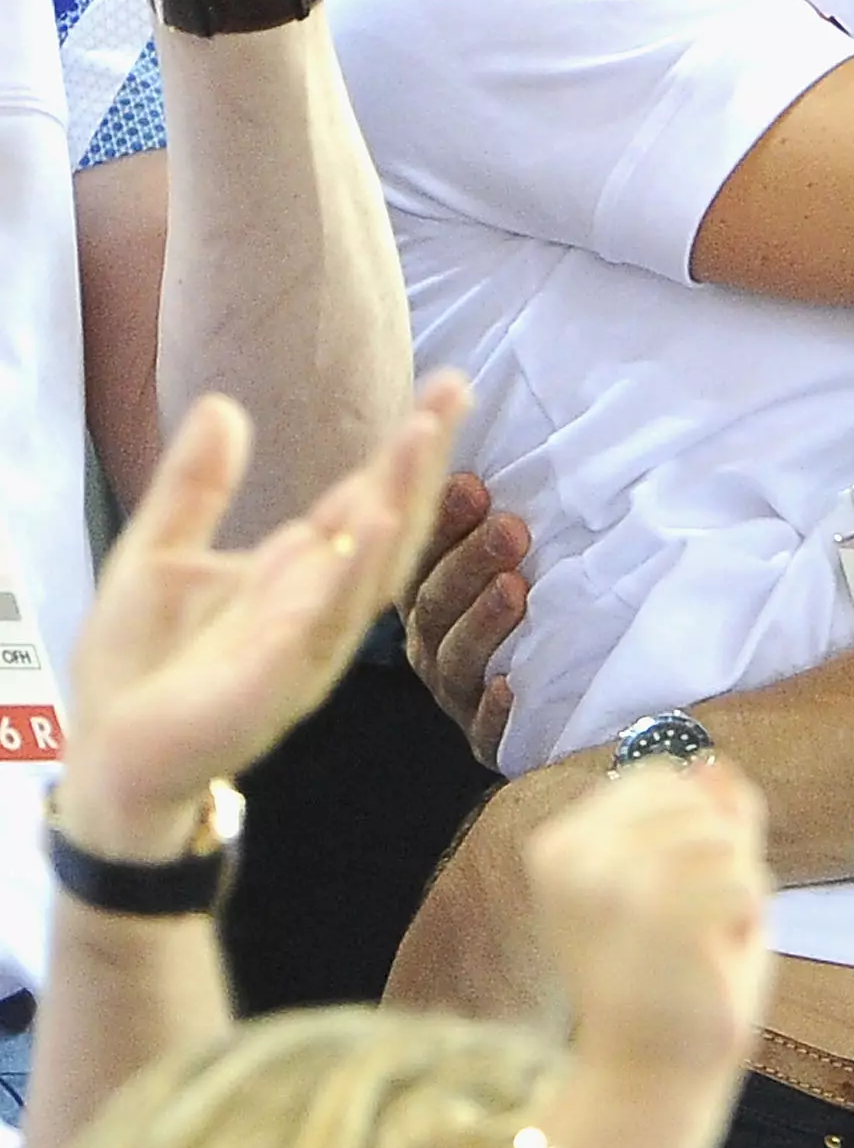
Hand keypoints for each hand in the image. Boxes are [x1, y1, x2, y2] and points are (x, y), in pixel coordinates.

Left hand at [61, 374, 466, 864]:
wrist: (107, 761)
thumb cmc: (139, 667)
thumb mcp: (156, 553)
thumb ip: (194, 486)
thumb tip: (222, 404)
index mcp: (294, 571)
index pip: (365, 497)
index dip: (405, 446)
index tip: (446, 386)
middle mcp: (317, 603)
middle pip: (387, 522)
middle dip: (421, 460)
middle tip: (453, 391)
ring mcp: (306, 642)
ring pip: (373, 566)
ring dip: (402, 499)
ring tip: (422, 435)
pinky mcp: (278, 681)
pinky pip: (328, 623)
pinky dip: (357, 574)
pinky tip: (379, 523)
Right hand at [401, 470, 527, 768]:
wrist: (590, 693)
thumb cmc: (548, 595)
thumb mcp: (522, 550)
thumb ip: (503, 511)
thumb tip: (501, 442)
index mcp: (431, 594)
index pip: (422, 556)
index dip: (443, 522)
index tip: (473, 484)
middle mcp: (435, 644)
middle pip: (436, 605)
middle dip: (469, 562)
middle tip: (509, 528)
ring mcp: (459, 693)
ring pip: (457, 659)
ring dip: (484, 621)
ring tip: (516, 588)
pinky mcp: (489, 741)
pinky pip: (488, 730)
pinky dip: (498, 709)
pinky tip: (514, 687)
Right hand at [529, 760, 771, 1095]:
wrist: (646, 1078)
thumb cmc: (668, 981)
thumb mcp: (681, 883)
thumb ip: (706, 820)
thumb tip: (718, 763)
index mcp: (560, 844)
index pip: (660, 777)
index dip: (699, 822)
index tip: (673, 891)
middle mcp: (575, 857)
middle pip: (697, 804)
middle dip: (722, 859)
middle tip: (692, 928)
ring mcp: (613, 886)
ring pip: (724, 840)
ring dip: (738, 891)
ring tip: (704, 942)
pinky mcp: (659, 917)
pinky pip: (742, 880)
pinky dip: (748, 916)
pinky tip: (717, 953)